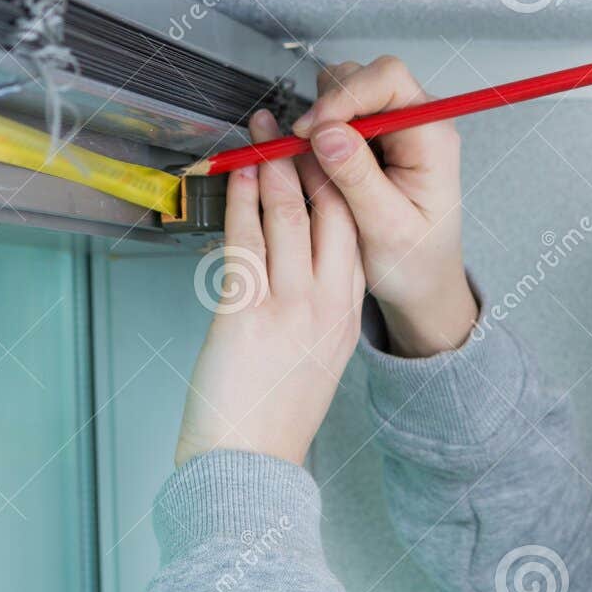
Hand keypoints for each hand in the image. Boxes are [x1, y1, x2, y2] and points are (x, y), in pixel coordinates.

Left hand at [173, 109, 365, 467]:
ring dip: (273, 169)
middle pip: (331, 216)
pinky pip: (244, 241)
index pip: (355, 234)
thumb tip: (294, 273)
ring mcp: (289, 308)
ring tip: (261, 136)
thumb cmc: (272, 419)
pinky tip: (235, 174)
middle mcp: (326, 307)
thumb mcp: (314, 361)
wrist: (248, 464)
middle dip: (312, 163)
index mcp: (345, 318)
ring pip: (288, 219)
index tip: (328, 154)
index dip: (342, 186)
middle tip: (294, 128)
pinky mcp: (245, 312)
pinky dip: (240, 200)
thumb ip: (315, 314)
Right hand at [292, 55, 477, 357]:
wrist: (422, 282)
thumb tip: (328, 133)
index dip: (344, 96)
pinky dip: (319, 133)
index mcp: (432, 138)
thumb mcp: (386, 228)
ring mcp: (396, 127)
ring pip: (345, 91)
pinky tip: (318, 166)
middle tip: (304, 148)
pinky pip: (339, 116)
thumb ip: (358, 178)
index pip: (388, 79)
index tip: (311, 131)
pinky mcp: (376, 138)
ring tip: (316, 163)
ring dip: (321, 119)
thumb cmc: (416, 262)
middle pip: (362, 77)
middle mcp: (418, 122)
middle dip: (327, 106)